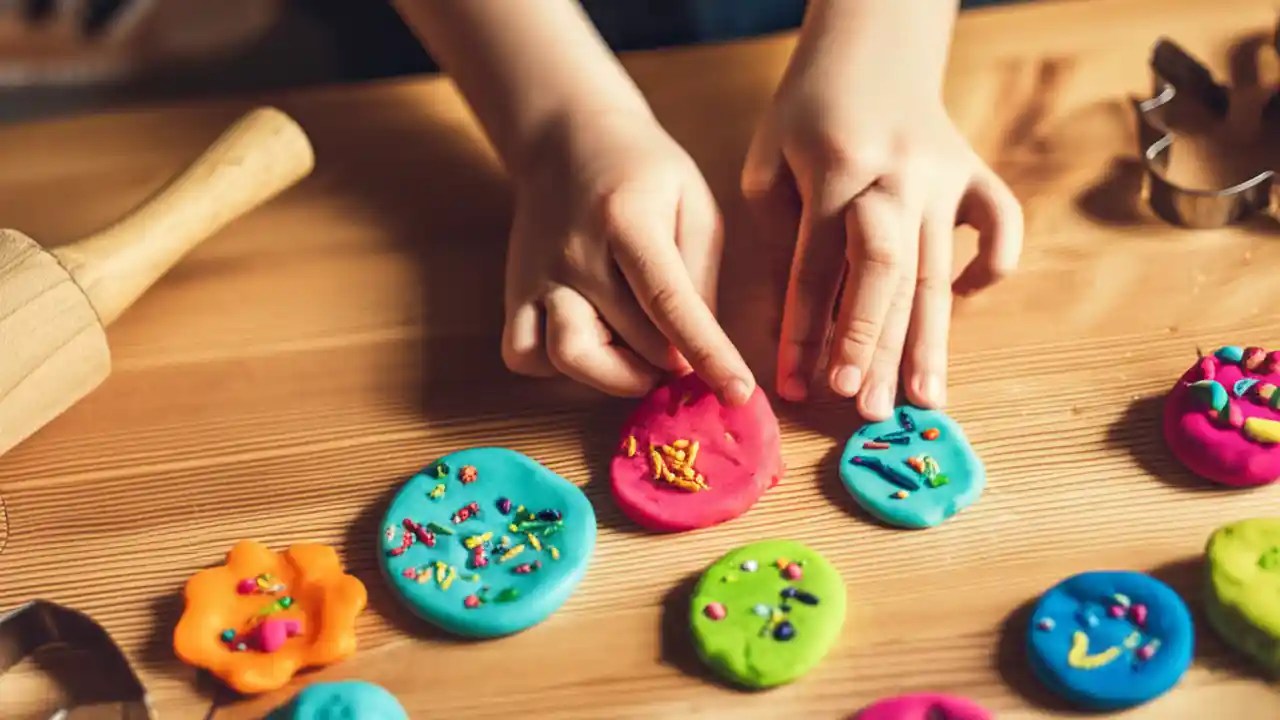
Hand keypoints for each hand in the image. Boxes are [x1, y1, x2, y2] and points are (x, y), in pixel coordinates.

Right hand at [502, 111, 754, 402]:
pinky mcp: (513, 292)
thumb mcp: (693, 203)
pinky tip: (592, 342)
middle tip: (687, 354)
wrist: (567, 134)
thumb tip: (698, 352)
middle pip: (629, 340)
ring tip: (640, 353)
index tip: (738, 393)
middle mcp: (575, 253)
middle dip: (669, 363)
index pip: (669, 303)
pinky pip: (525, 354)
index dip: (707, 353)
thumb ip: (700, 275)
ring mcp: (537, 275)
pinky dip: (559, 366)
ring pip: (568, 357)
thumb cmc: (643, 171)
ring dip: (615, 374)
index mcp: (627, 221)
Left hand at [742, 46, 1021, 419]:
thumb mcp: (769, 159)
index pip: (817, 271)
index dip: (804, 333)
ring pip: (938, 270)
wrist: (872, 44)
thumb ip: (781, 232)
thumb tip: (803, 315)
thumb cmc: (806, 111)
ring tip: (925, 401)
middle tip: (865, 408)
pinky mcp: (975, 172)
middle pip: (886, 277)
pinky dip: (989, 268)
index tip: (796, 387)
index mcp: (835, 171)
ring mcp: (944, 176)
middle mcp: (896, 178)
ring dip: (930, 341)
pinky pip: (999, 226)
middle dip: (874, 347)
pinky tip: (963, 305)